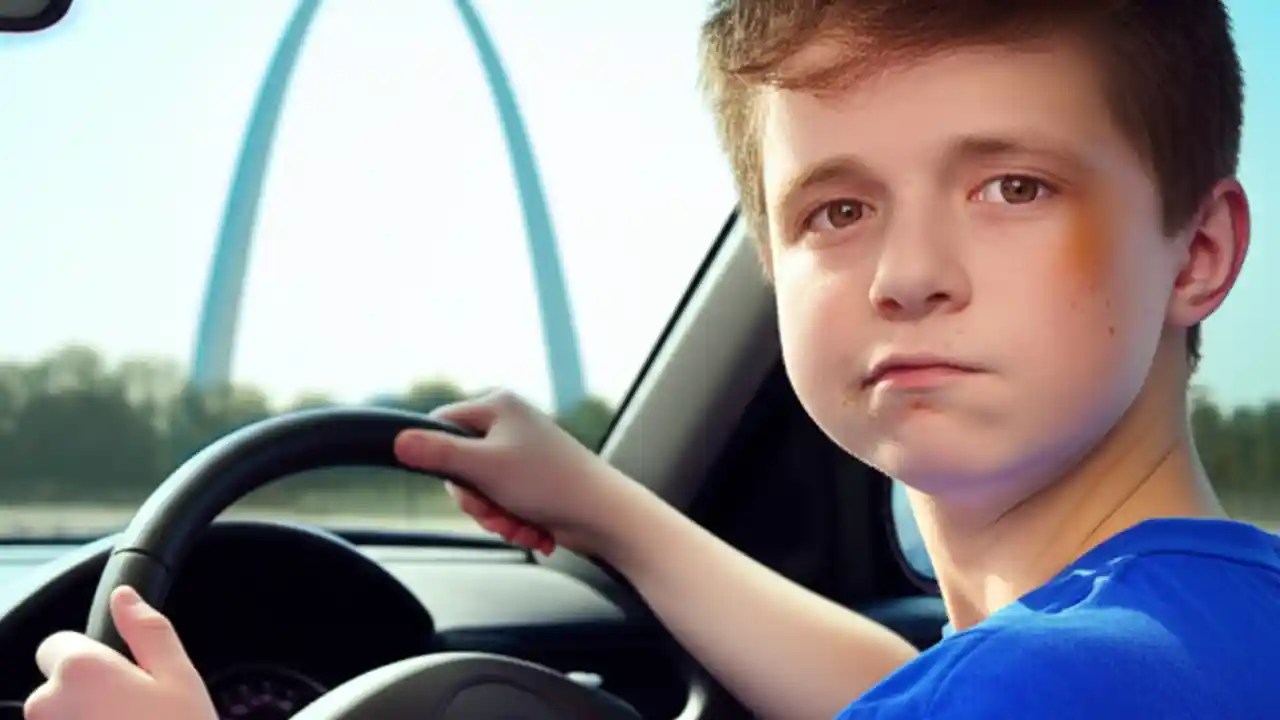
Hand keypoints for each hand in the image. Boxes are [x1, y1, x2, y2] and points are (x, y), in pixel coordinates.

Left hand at [25, 586, 215, 719]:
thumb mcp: (179, 676)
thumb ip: (148, 630)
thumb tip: (125, 597)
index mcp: (80, 670)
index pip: (57, 644)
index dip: (92, 657)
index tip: (121, 676)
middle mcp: (48, 704)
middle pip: (55, 685)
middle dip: (85, 694)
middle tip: (132, 713)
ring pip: (58, 718)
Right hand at [394, 391, 641, 558]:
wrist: (604, 516)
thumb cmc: (552, 483)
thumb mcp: (484, 468)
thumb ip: (438, 455)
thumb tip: (395, 440)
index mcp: (498, 406)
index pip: (440, 427)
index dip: (443, 462)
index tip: (464, 482)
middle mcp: (509, 424)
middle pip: (459, 467)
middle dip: (477, 502)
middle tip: (497, 511)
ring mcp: (522, 453)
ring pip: (481, 492)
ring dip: (497, 517)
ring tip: (520, 524)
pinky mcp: (532, 480)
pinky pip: (503, 503)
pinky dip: (514, 522)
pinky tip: (534, 530)